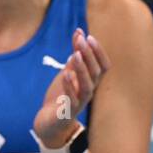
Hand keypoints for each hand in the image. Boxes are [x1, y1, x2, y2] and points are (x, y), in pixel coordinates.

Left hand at [33, 28, 111, 146]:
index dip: (99, 52)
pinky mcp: (68, 111)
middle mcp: (89, 91)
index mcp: (91, 81)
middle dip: (89, 55)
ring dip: (82, 70)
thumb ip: (75, 54)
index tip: (89, 36)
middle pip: (95, 73)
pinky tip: (65, 74)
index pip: (103, 65)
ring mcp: (80, 102)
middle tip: (81, 40)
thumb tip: (79, 31)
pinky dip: (69, 86)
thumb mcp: (68, 71)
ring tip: (74, 54)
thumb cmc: (61, 95)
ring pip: (87, 86)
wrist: (49, 121)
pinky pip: (72, 99)